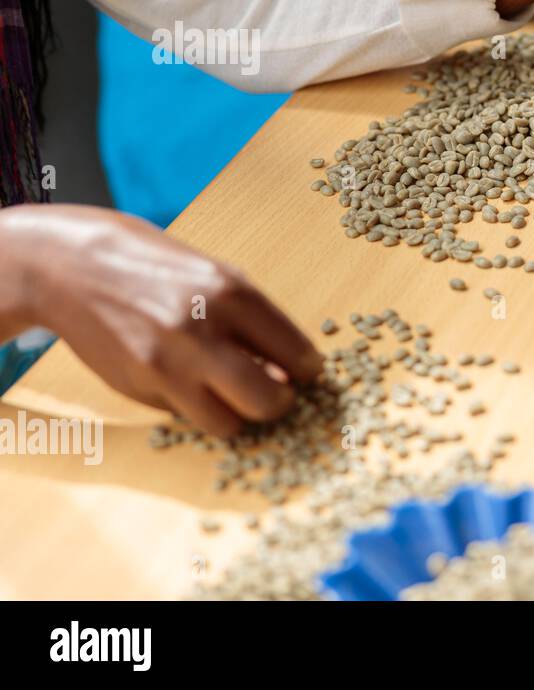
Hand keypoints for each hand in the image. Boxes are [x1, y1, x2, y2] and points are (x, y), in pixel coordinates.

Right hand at [0, 205, 320, 435]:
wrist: (70, 266)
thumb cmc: (151, 266)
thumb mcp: (213, 275)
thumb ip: (251, 319)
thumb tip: (288, 370)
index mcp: (232, 292)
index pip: (296, 352)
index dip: (307, 370)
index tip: (305, 373)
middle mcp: (203, 329)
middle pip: (269, 400)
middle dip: (281, 402)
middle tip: (278, 393)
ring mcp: (168, 362)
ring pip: (229, 423)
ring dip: (238, 415)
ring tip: (234, 395)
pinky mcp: (140, 385)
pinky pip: (187, 417)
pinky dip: (199, 410)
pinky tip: (193, 385)